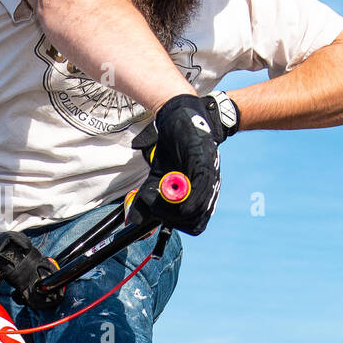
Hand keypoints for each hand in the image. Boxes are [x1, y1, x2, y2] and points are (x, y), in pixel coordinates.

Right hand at [130, 94, 226, 234]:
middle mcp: (208, 185)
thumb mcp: (157, 176)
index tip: (161, 218)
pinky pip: (202, 184)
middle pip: (197, 218)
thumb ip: (149, 197)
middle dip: (174, 218)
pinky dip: (192, 196)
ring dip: (178, 209)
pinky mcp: (205, 161)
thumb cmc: (170, 148)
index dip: (178, 225)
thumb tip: (134, 220)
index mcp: (200, 192)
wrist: (176, 117)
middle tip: (157, 209)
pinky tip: (179, 200)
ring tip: (160, 204)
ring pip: (199, 204)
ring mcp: (209, 173)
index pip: (196, 224)